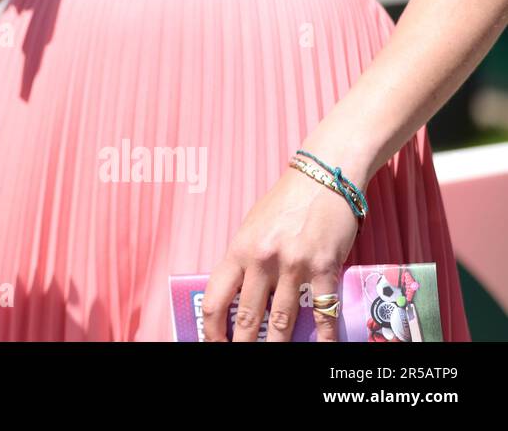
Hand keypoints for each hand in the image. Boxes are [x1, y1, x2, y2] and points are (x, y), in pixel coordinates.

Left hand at [201, 167, 359, 341]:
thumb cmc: (285, 203)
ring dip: (276, 346)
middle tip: (239, 358)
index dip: (212, 329)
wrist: (322, 178)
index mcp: (239, 250)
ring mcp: (294, 265)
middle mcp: (263, 259)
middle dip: (242, 345)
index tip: (213, 343)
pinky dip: (323, 336)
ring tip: (272, 358)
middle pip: (247, 317)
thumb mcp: (252, 229)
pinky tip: (320, 349)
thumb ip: (244, 262)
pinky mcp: (325, 268)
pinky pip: (323, 311)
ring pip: (281, 320)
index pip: (216, 299)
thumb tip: (237, 297)